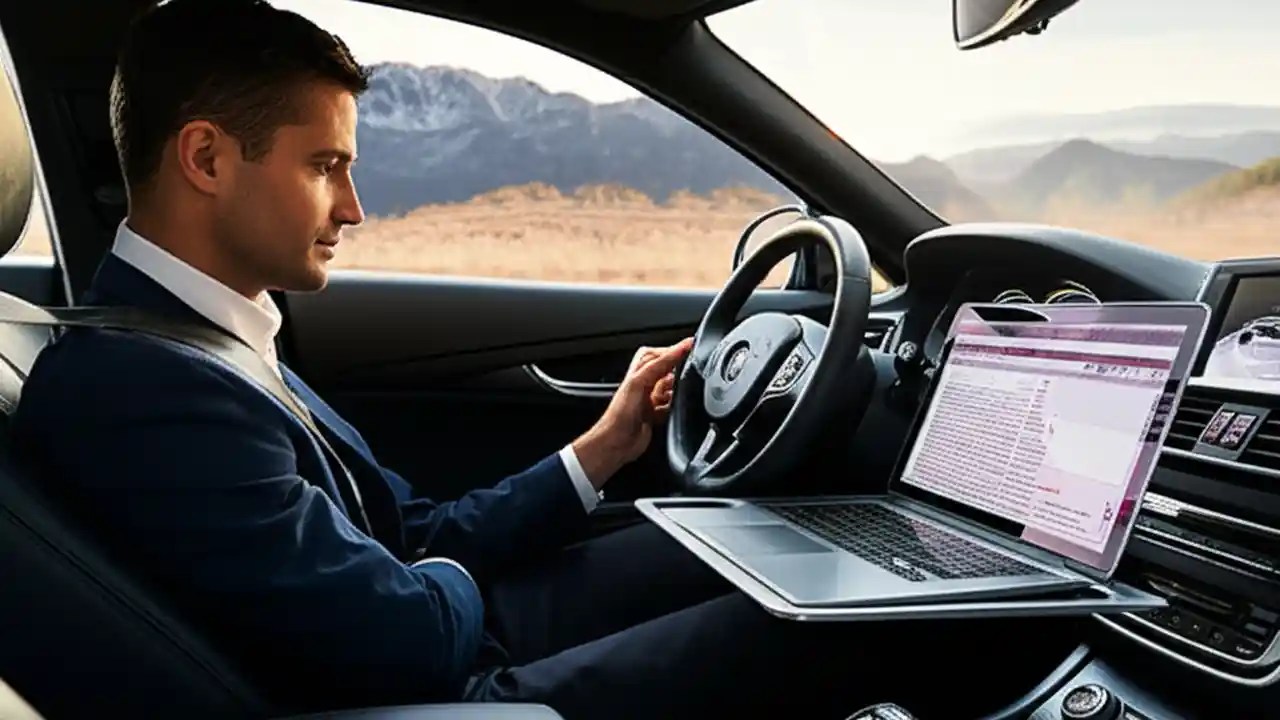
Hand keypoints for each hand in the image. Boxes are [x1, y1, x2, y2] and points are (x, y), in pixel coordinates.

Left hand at [572, 338, 693, 488]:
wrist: (616, 442)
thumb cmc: (620, 414)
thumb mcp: (640, 382)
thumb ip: (659, 365)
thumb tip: (678, 349)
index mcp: (638, 372)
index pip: (659, 354)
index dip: (674, 349)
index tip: (691, 345)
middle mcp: (644, 385)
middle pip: (667, 370)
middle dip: (678, 371)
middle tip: (689, 370)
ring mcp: (650, 401)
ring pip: (671, 390)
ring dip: (678, 391)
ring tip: (681, 392)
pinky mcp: (655, 417)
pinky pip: (671, 408)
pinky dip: (675, 408)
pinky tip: (676, 410)